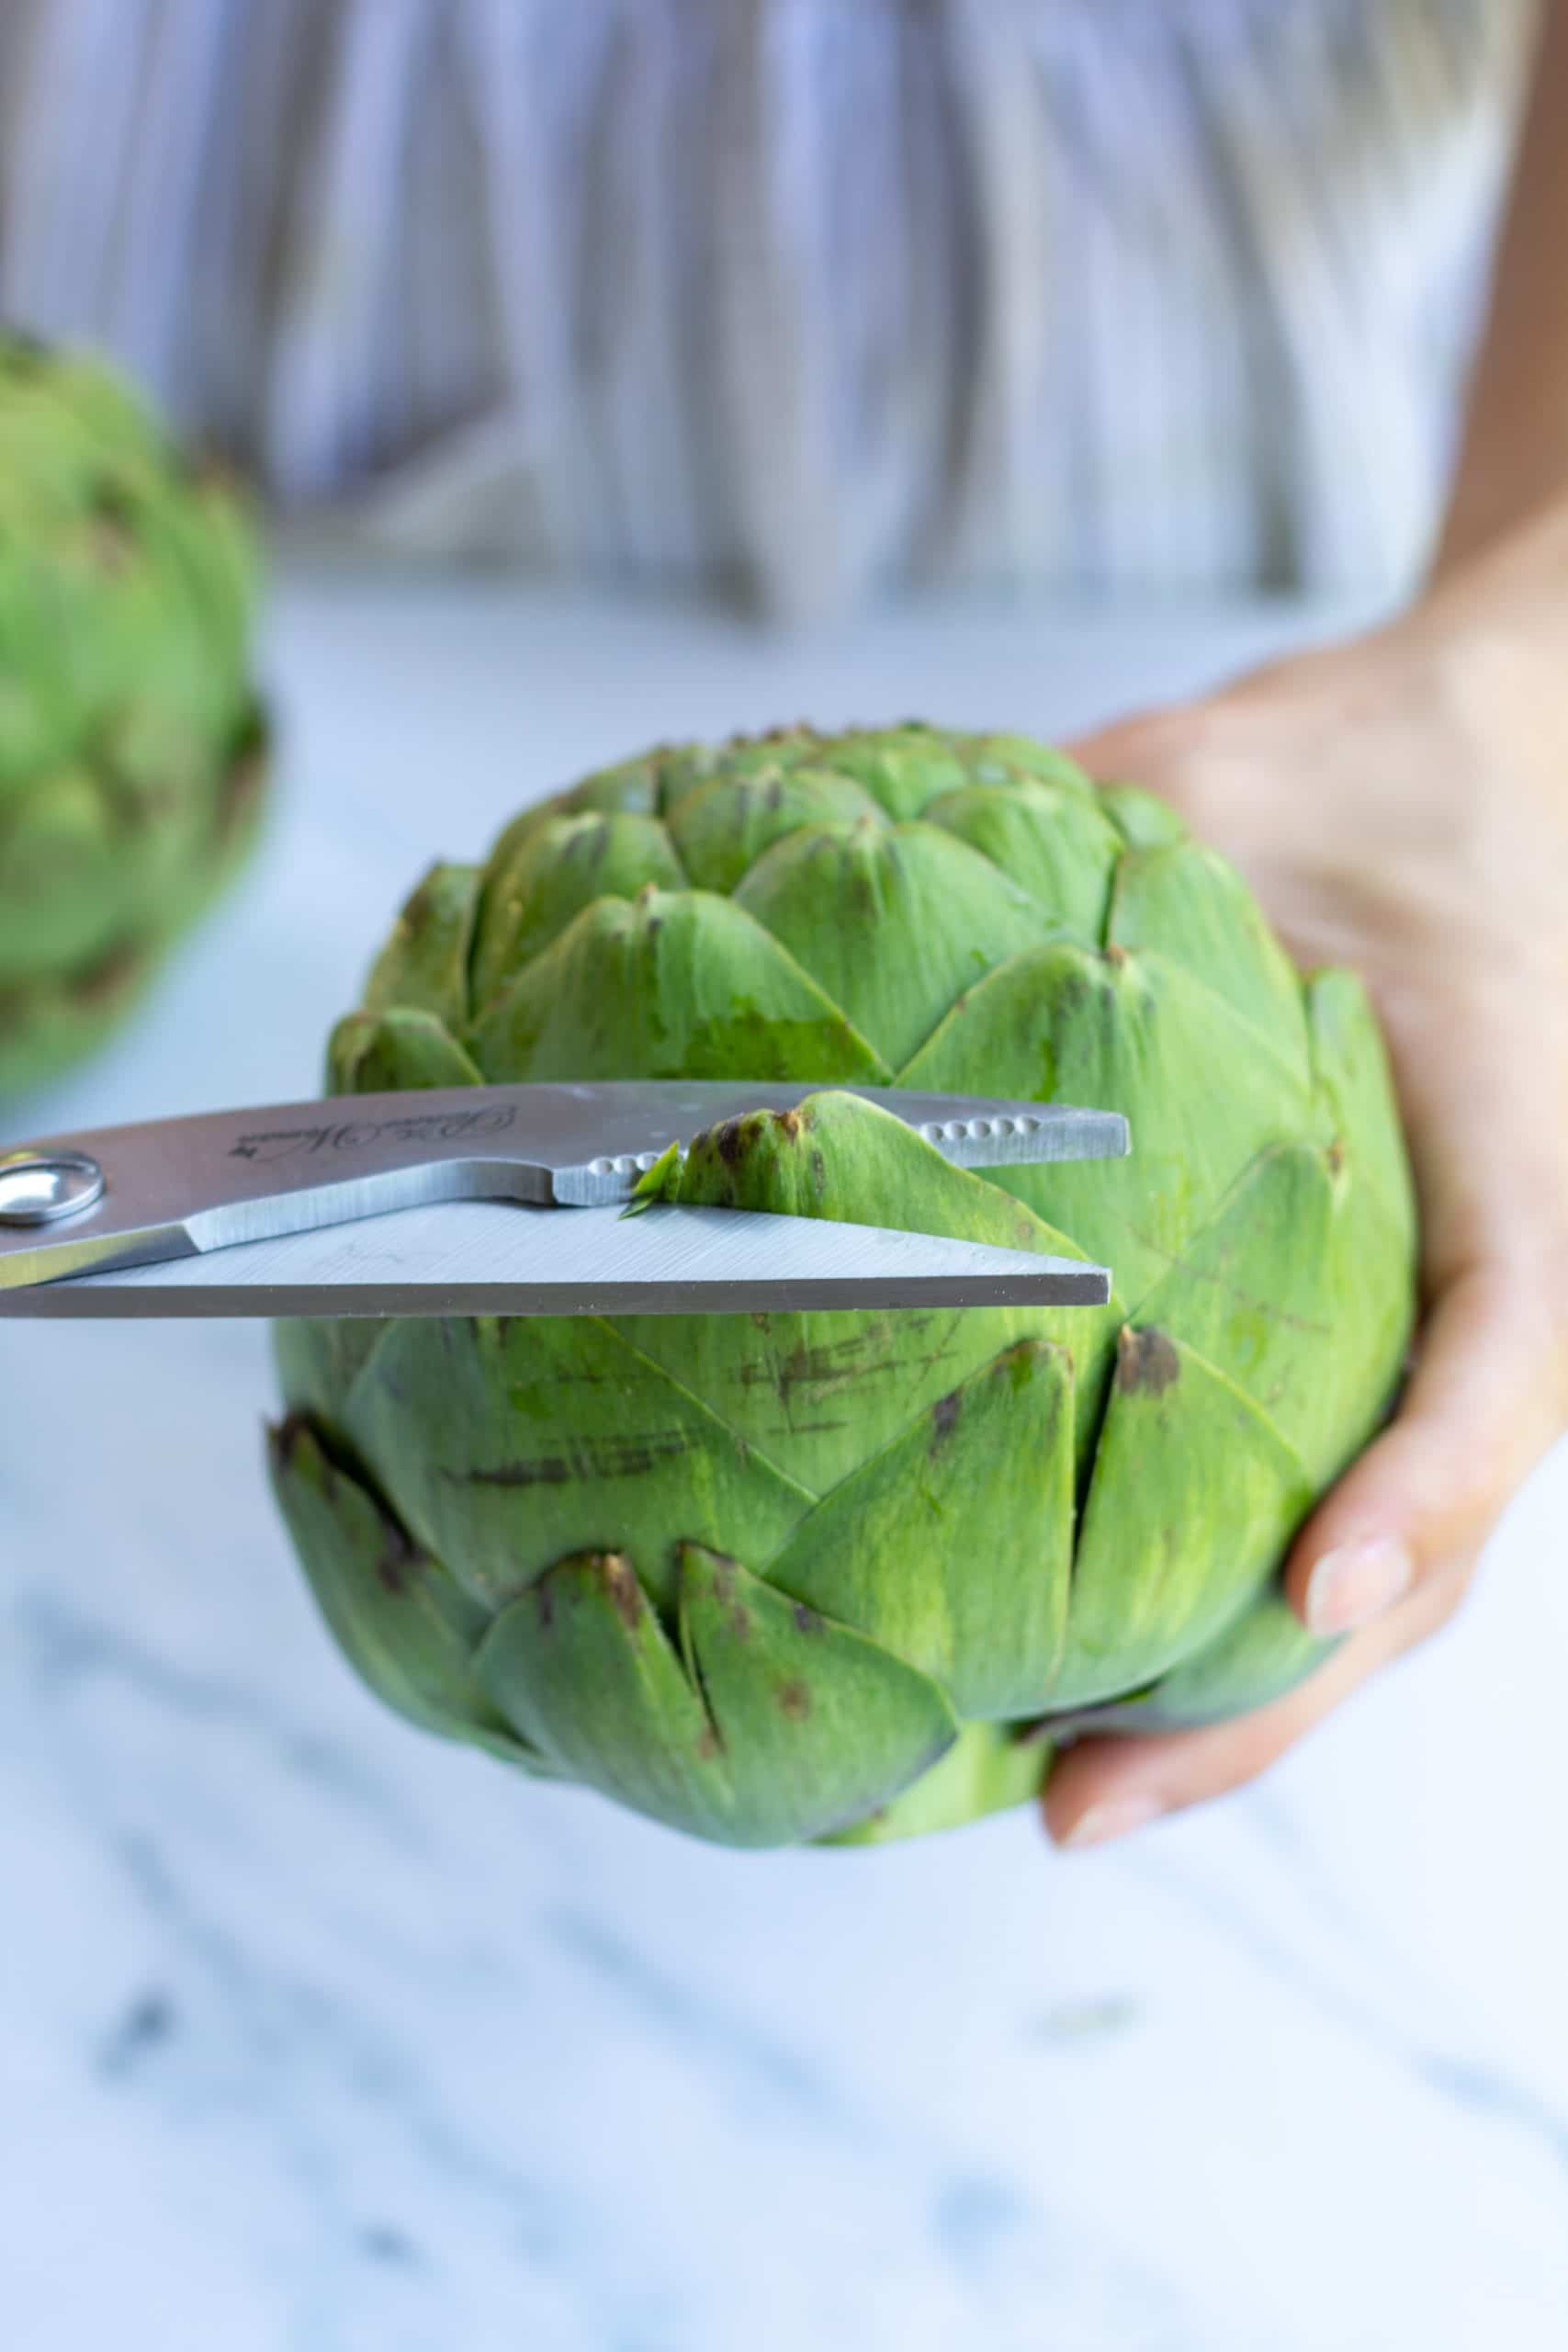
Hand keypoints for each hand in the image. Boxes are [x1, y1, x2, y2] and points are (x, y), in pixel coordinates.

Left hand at [1046, 531, 1567, 1846]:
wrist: (1471, 784)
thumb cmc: (1370, 780)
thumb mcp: (1234, 770)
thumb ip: (1103, 808)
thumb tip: (857, 839)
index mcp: (1515, 1159)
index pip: (1512, 1349)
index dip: (1424, 1480)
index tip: (1316, 1581)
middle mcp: (1488, 1287)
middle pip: (1423, 1552)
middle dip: (1267, 1696)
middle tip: (1086, 1803)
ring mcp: (1426, 1344)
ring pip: (1362, 1580)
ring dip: (1224, 1706)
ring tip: (1056, 1801)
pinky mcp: (1350, 1360)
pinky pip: (1285, 1509)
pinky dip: (1189, 1615)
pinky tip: (1052, 1680)